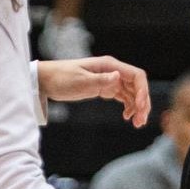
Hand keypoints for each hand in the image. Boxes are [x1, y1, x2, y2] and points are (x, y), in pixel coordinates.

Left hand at [36, 55, 152, 126]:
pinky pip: (123, 97)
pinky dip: (128, 107)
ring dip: (137, 107)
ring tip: (137, 123)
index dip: (142, 91)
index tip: (140, 107)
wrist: (47, 80)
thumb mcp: (80, 81)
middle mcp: (113, 71)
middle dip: (142, 103)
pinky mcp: (104, 88)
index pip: (136, 76)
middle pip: (137, 86)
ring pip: (132, 93)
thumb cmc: (61, 78)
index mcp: (109, 65)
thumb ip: (100, 80)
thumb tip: (118, 77)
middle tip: (141, 121)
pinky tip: (127, 117)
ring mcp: (110, 79)